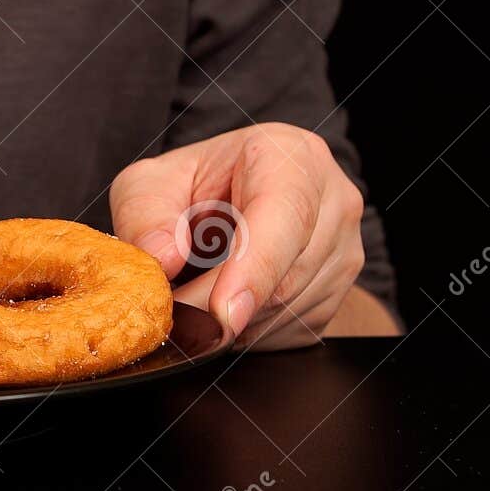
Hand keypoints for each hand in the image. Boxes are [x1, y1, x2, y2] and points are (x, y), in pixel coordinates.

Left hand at [109, 123, 366, 349]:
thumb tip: (164, 260)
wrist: (232, 199)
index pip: (285, 215)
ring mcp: (344, 252)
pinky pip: (291, 331)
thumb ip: (145, 215)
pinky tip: (220, 307)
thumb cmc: (194, 186)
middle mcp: (333, 203)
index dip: (254, 268)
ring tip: (188, 300)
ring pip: (288, 312)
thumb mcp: (151, 183)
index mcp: (291, 157)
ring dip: (229, 323)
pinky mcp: (338, 296)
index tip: (221, 312)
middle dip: (219, 308)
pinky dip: (246, 333)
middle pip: (286, 276)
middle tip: (168, 317)